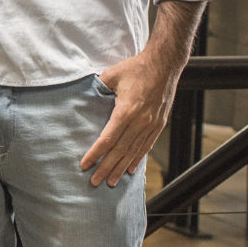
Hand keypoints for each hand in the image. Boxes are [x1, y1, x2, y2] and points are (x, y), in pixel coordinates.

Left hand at [80, 50, 181, 187]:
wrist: (165, 64)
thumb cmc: (136, 68)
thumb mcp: (112, 74)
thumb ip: (97, 87)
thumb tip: (82, 96)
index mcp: (126, 111)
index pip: (107, 139)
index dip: (95, 154)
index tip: (85, 165)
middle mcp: (140, 121)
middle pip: (120, 150)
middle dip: (106, 168)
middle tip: (95, 182)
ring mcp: (151, 124)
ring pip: (134, 151)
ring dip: (121, 168)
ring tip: (111, 182)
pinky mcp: (159, 124)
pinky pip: (147, 145)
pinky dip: (137, 158)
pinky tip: (130, 169)